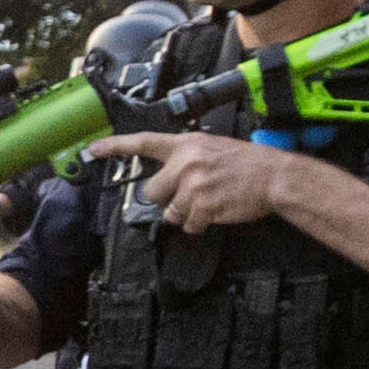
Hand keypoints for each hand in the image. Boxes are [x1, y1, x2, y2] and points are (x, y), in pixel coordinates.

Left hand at [90, 131, 290, 232]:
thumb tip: (170, 177)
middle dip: (166, 199)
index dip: (115, 146)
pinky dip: (201, 224)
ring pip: (170, 213)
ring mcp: (193, 186)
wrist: (274, 176)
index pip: (144, 142)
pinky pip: (189, 225)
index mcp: (186, 144)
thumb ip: (187, 158)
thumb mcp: (213, 147)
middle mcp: (185, 163)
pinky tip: (216, 211)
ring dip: (186, 213)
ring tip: (209, 202)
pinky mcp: (203, 207)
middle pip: (152, 192)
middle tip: (188, 195)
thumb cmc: (248, 164)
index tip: (94, 149)